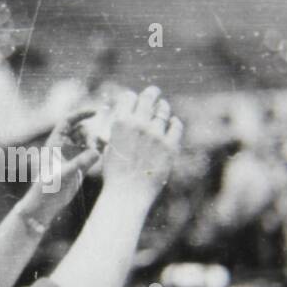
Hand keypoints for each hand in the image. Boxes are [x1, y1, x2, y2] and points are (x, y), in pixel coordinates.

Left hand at [19, 109, 101, 224]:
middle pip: (81, 131)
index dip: (80, 115)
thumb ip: (81, 162)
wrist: (45, 204)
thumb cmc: (48, 188)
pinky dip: (98, 151)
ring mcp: (71, 156)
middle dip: (90, 135)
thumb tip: (97, 152)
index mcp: (54, 143)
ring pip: (87, 142)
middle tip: (94, 148)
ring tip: (102, 149)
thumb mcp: (65, 174)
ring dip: (95, 142)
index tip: (95, 112)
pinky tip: (104, 153)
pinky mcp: (79, 166)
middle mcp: (63, 147)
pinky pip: (91, 153)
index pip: (68, 122)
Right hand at [100, 86, 182, 207]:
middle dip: (151, 93)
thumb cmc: (115, 174)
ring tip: (162, 108)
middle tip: (154, 92)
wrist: (127, 194)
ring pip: (163, 110)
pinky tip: (172, 122)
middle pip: (148, 97)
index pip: (129, 97)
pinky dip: (174, 122)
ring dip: (162, 107)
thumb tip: (127, 119)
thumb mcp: (110, 147)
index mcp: (120, 123)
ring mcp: (156, 135)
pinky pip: (176, 126)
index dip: (132, 98)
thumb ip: (119, 131)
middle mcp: (139, 125)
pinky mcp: (170, 146)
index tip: (135, 100)